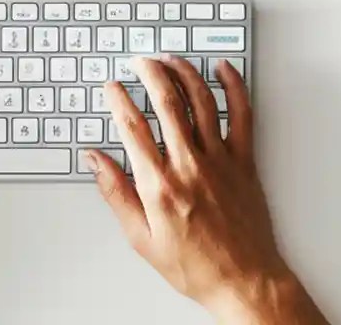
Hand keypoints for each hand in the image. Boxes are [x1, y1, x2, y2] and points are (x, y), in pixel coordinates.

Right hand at [88, 56, 327, 324]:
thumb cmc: (195, 266)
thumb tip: (96, 161)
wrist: (243, 281)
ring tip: (169, 59)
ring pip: (201, 100)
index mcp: (160, 185)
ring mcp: (220, 159)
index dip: (119, 99)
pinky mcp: (244, 161)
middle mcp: (190, 165)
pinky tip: (222, 70)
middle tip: (138, 62)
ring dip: (183, 72)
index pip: (133, 127)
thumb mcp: (141, 238)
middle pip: (167, 102)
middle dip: (149, 73)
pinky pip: (241, 114)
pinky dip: (233, 86)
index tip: (111, 87)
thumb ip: (116, 194)